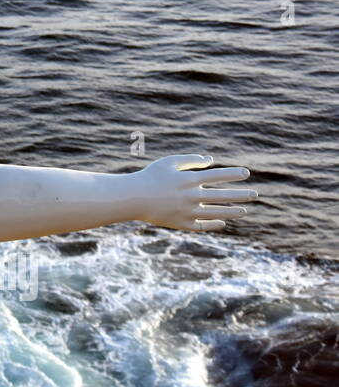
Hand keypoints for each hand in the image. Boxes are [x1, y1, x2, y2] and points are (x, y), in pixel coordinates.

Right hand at [131, 154, 257, 230]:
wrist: (131, 198)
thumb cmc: (150, 177)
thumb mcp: (168, 162)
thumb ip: (190, 160)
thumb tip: (210, 160)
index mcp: (188, 179)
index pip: (218, 176)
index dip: (234, 174)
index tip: (247, 173)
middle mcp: (191, 196)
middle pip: (222, 195)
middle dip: (241, 195)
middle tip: (255, 194)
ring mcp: (188, 212)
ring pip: (217, 212)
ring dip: (232, 211)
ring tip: (244, 210)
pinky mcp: (182, 224)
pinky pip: (203, 225)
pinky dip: (214, 224)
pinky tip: (222, 222)